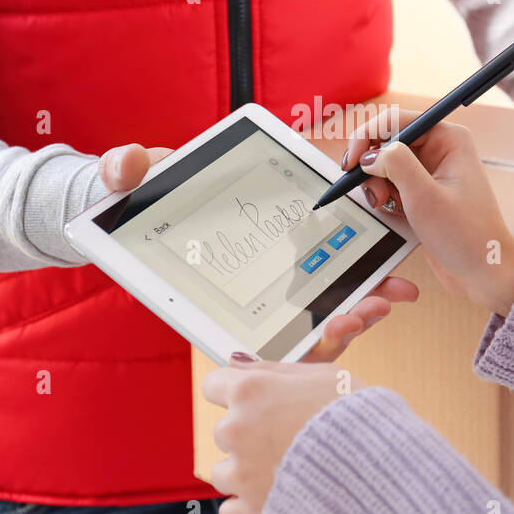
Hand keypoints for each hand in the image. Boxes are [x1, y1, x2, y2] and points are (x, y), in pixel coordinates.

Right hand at [98, 143, 417, 358]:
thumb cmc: (134, 195)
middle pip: (297, 336)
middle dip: (341, 327)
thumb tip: (126, 168)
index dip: (299, 345)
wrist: (145, 191)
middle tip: (373, 307)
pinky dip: (357, 291)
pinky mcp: (287, 273)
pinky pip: (326, 294)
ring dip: (357, 311)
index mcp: (207, 301)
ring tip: (390, 292)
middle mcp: (240, 307)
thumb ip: (123, 168)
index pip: (257, 343)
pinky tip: (385, 279)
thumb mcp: (124, 177)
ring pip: (317, 320)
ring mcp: (267, 293)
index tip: (334, 328)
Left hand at [202, 359, 352, 513]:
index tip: (252, 401)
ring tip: (284, 470)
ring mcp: (242, 473)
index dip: (233, 392)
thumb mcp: (320, 375)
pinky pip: (230, 510)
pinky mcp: (252, 510)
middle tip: (286, 438)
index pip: (213, 385)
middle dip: (248, 434)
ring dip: (245, 471)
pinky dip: (247, 506)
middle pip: (223, 431)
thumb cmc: (355, 415)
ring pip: (224, 473)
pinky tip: (273, 497)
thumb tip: (237, 362)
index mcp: (250, 391)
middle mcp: (238, 429)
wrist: (380, 465)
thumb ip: (272, 370)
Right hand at [341, 106, 513, 316]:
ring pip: (385, 164)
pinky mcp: (423, 193)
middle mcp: (440, 149)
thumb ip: (396, 165)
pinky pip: (391, 184)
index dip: (368, 136)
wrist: (485, 274)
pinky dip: (384, 196)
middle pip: (387, 141)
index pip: (396, 120)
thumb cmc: (467, 237)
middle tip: (369, 189)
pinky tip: (391, 212)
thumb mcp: (426, 198)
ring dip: (376, 183)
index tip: (352, 162)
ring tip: (383, 204)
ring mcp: (430, 172)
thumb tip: (370, 154)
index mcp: (448, 139)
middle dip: (371, 164)